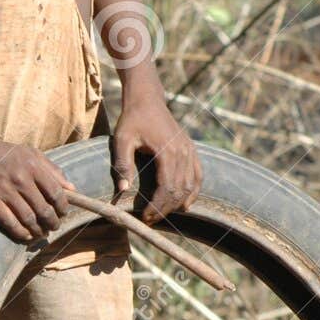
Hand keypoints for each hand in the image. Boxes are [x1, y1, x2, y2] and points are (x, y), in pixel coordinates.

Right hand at [0, 133, 74, 244]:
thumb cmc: (3, 153)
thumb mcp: (30, 153)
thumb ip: (52, 169)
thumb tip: (72, 189)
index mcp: (33, 166)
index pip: (56, 193)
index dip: (63, 207)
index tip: (63, 213)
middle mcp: (20, 179)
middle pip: (44, 209)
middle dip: (52, 222)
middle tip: (54, 226)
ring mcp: (4, 190)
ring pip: (28, 219)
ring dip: (38, 230)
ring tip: (41, 233)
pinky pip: (9, 222)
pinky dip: (20, 233)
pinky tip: (26, 235)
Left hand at [112, 97, 201, 223]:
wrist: (147, 99)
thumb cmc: (132, 119)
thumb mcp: (122, 139)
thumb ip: (122, 164)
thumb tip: (123, 189)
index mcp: (167, 151)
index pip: (167, 187)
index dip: (157, 206)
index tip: (146, 217)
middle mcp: (183, 152)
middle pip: (180, 190)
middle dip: (166, 208)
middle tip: (151, 219)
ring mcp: (190, 151)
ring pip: (190, 185)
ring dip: (178, 203)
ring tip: (163, 213)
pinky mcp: (191, 149)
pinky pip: (197, 175)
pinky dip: (193, 191)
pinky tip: (185, 204)